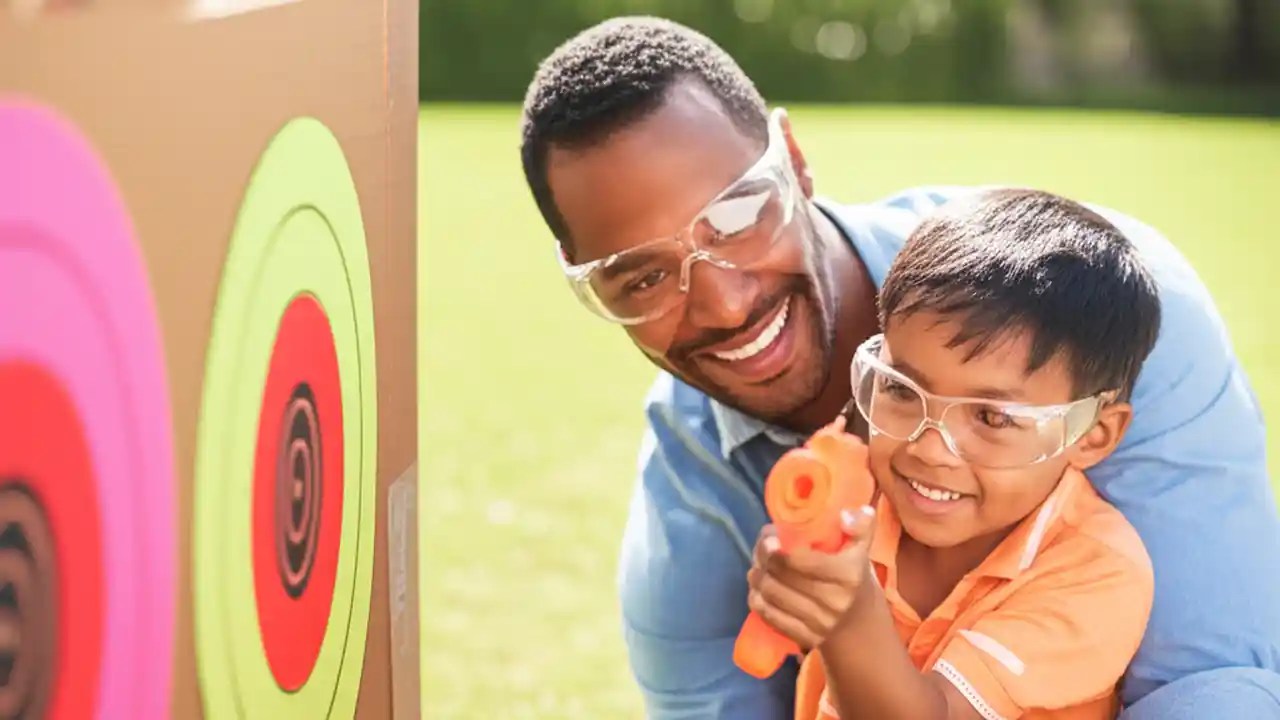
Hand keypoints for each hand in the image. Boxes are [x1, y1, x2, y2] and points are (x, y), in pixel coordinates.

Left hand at [746, 506, 877, 650]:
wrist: (858, 624)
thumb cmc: (852, 576)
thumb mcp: (860, 549)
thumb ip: (860, 526)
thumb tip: (846, 515)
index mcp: (848, 575)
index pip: (799, 560)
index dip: (776, 546)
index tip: (769, 534)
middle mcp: (834, 602)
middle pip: (780, 576)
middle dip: (763, 558)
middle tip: (761, 549)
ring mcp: (820, 623)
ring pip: (771, 594)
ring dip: (757, 577)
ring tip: (757, 567)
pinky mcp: (805, 638)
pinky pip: (769, 616)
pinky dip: (757, 599)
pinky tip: (758, 589)